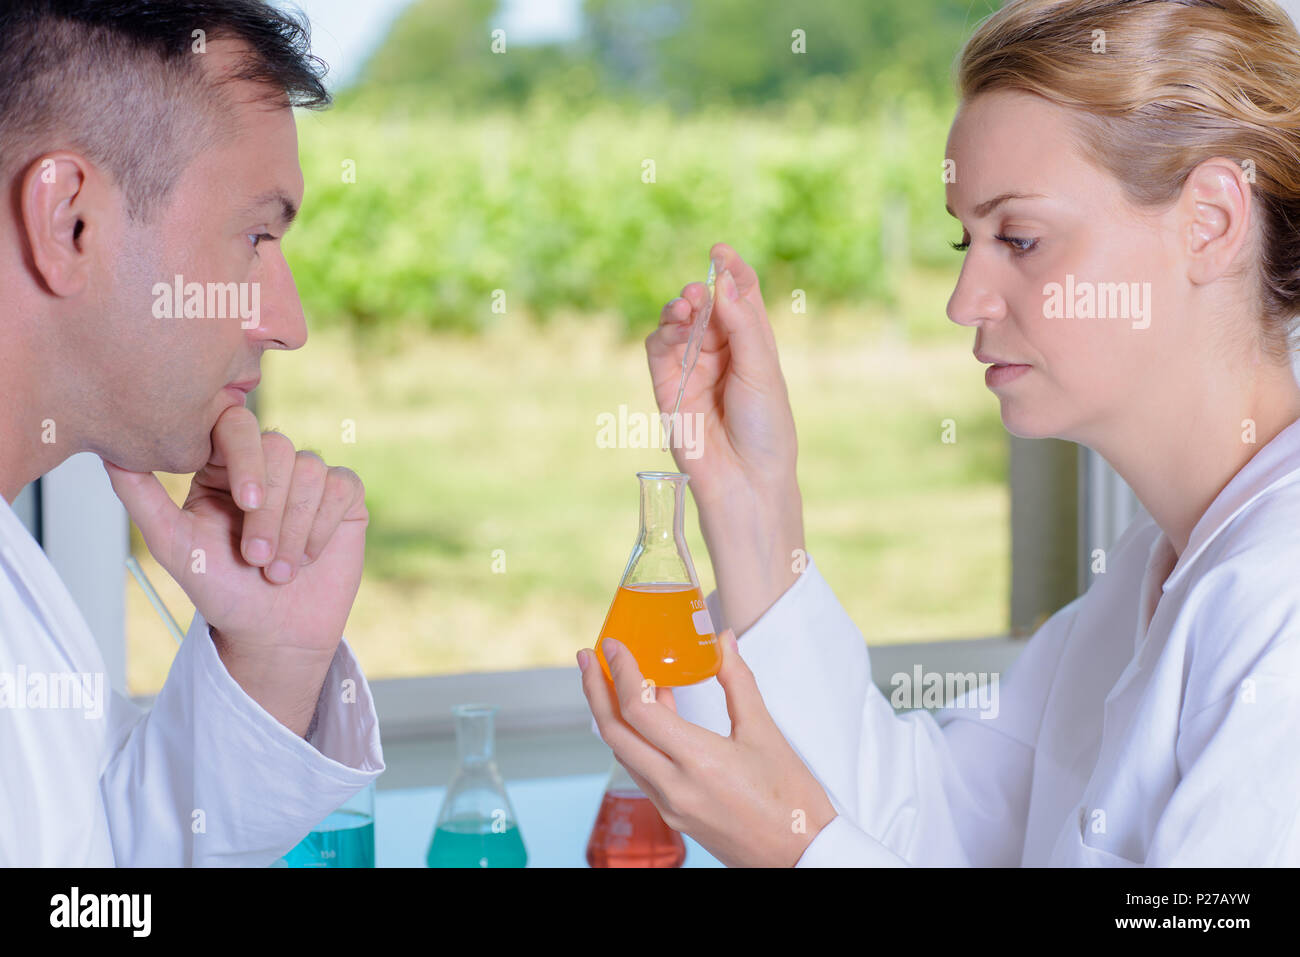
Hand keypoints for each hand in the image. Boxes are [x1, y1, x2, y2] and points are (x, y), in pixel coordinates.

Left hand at [104, 405, 367, 731]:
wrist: (272, 632)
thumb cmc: (222, 590)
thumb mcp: (174, 546)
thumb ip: (141, 497)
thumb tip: (111, 451)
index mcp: (225, 464)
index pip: (237, 427)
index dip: (246, 461)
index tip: (243, 506)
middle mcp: (269, 463)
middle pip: (280, 451)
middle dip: (270, 512)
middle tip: (256, 560)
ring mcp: (309, 477)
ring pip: (312, 471)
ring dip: (296, 527)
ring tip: (279, 569)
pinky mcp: (344, 495)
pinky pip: (342, 486)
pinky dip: (323, 526)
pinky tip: (308, 556)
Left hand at [577, 630, 836, 867]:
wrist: (802, 856)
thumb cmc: (793, 800)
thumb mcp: (765, 733)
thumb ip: (738, 682)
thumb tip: (724, 642)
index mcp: (697, 761)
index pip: (637, 709)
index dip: (620, 672)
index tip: (613, 645)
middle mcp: (674, 787)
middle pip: (613, 732)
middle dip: (595, 690)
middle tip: (589, 657)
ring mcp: (670, 807)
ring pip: (624, 753)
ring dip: (613, 715)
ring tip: (617, 679)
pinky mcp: (674, 817)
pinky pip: (641, 771)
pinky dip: (636, 739)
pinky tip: (652, 717)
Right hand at [648, 242, 805, 632]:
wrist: (745, 481)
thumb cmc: (766, 430)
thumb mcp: (762, 370)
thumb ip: (742, 325)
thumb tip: (723, 282)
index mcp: (753, 347)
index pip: (740, 297)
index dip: (730, 271)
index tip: (719, 250)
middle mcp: (722, 355)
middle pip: (706, 307)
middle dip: (701, 292)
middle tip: (699, 292)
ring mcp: (693, 370)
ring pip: (677, 325)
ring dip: (678, 311)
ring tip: (685, 309)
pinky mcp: (668, 389)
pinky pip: (658, 351)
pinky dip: (662, 334)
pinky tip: (673, 330)